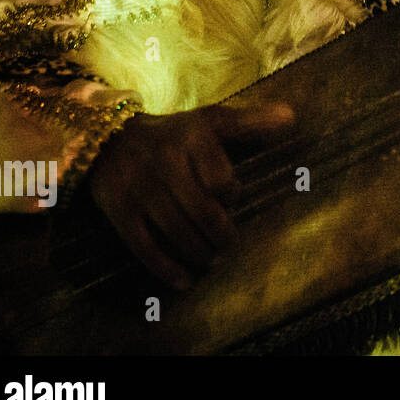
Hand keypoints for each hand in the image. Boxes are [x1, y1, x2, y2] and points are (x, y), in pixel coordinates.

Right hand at [88, 102, 294, 289]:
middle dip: (221, 234)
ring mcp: (138, 186)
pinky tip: (185, 282)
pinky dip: (166, 269)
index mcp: (192, 137)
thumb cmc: (175, 134)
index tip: (234, 199)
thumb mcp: (211, 120)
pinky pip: (143, 246)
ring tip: (212, 260)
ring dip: (199, 253)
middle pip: (200, 210)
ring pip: (175, 230)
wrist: (108, 139)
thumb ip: (251, 121)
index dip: (232, 194)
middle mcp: (163, 160)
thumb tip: (291, 117)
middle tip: (230, 245)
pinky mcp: (117, 209)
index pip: (220, 177)